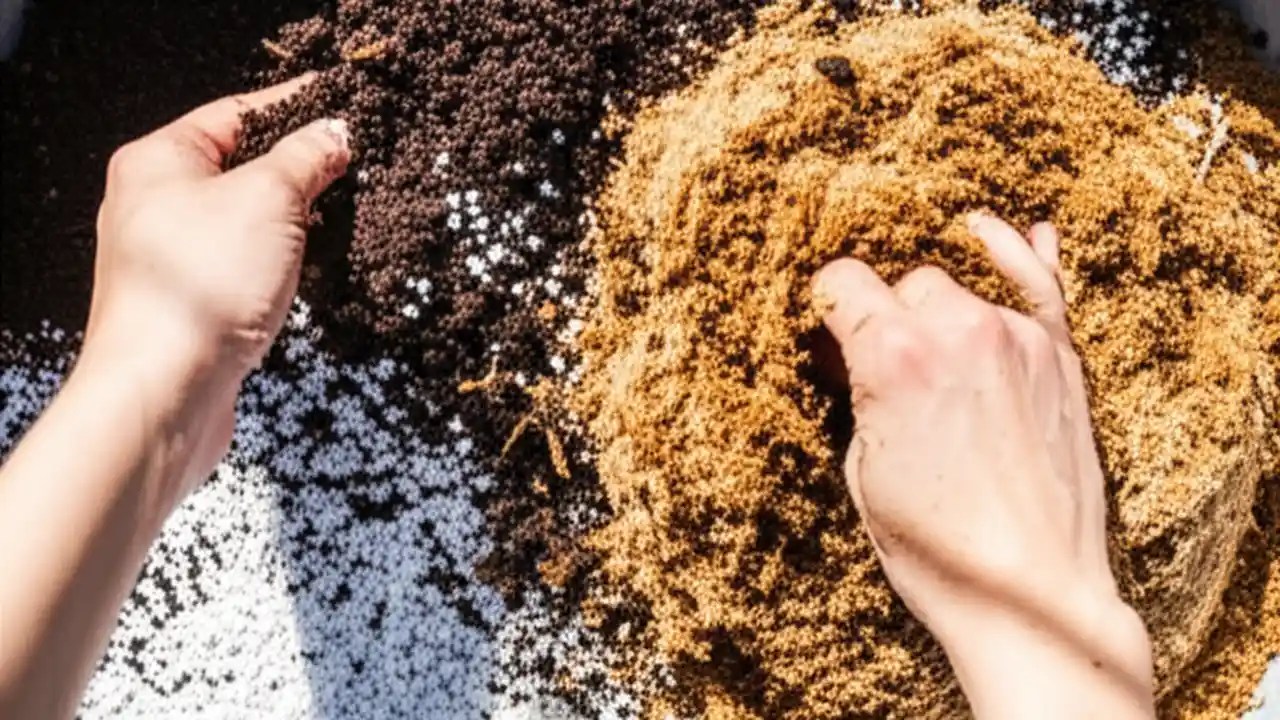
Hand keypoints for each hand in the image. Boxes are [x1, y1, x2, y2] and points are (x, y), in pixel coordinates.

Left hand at [85, 75, 349, 504]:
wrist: (166, 389)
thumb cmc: (203, 286)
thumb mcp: (269, 200)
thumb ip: (305, 158)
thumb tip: (335, 132)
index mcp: (160, 160)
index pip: (237, 113)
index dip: (294, 105)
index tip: (342, 100)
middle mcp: (157, 203)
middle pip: (242, 165)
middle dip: (300, 163)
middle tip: (355, 157)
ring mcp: (175, 256)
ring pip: (247, 218)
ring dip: (295, 216)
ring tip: (346, 207)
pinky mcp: (195, 302)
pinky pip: (246, 263)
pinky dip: (282, 258)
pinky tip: (315, 264)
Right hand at [813, 214, 1153, 718]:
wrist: (1033, 594)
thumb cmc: (940, 549)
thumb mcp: (863, 471)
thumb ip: (860, 392)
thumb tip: (850, 354)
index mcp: (895, 357)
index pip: (843, 281)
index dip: (828, 305)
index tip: (828, 326)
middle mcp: (960, 330)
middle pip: (907, 281)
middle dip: (888, 313)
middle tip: (884, 362)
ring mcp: (1019, 339)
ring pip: (963, 285)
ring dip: (941, 307)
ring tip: (931, 335)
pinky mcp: (1061, 359)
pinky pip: (1040, 285)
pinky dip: (1020, 255)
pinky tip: (1002, 231)